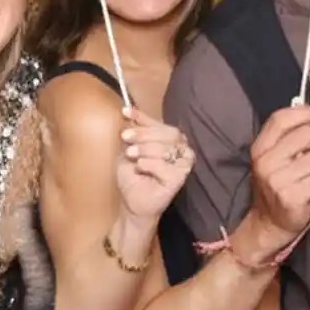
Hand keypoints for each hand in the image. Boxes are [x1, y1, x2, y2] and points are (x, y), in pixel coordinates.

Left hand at [116, 106, 193, 220]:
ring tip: (132, 156)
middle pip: (168, 133)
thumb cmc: (133, 175)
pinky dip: (148, 164)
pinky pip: (164, 165)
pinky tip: (141, 169)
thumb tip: (128, 110)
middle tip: (126, 138)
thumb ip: (134, 130)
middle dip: (143, 134)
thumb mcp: (129, 147)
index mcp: (172, 141)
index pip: (161, 124)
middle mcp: (182, 150)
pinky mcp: (181, 178)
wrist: (131, 200)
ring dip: (143, 150)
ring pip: (166, 148)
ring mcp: (184, 164)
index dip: (143, 118)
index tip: (125, 112)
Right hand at [249, 105, 309, 241]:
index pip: (281, 119)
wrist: (270, 223)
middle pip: (307, 134)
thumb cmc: (278, 187)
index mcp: (259, 148)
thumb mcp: (274, 160)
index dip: (307, 113)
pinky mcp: (292, 195)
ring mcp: (277, 179)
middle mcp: (265, 161)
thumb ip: (289, 141)